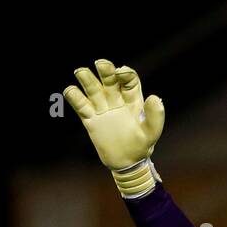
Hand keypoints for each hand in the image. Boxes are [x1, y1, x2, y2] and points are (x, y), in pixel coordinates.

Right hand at [64, 60, 163, 194]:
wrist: (126, 163)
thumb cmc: (141, 146)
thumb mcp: (151, 133)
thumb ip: (155, 117)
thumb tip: (154, 97)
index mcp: (132, 100)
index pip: (129, 79)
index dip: (125, 73)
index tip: (120, 73)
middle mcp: (116, 99)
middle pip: (109, 78)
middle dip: (105, 69)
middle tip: (100, 64)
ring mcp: (102, 108)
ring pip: (92, 87)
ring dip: (86, 78)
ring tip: (81, 72)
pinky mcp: (90, 118)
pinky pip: (80, 104)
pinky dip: (73, 96)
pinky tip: (71, 91)